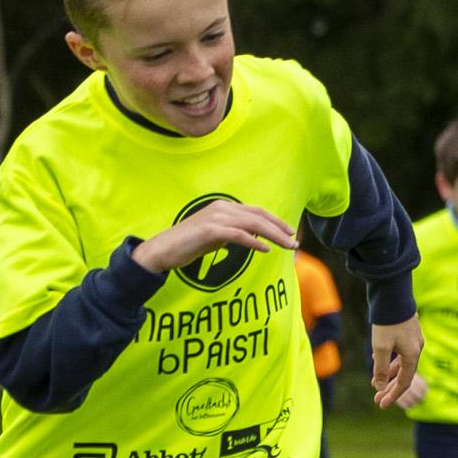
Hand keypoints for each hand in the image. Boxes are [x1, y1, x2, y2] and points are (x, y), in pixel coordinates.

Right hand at [135, 197, 297, 277]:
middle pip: (259, 216)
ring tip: (288, 246)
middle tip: (294, 242)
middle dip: (280, 228)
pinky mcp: (211, 230)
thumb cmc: (189, 244)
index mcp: (224, 207)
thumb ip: (234, 233)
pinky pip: (239, 235)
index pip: (256, 211)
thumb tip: (256, 236)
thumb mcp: (216, 236)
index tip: (290, 232)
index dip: (276, 221)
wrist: (162, 250)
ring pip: (253, 224)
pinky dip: (255, 242)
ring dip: (274, 236)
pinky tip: (266, 249)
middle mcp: (222, 208)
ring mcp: (216, 218)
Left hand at [368, 315, 424, 409]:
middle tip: (377, 397)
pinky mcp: (407, 332)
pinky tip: (377, 360)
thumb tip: (379, 387)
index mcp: (412, 355)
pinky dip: (389, 361)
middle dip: (389, 387)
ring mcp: (413, 340)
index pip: (404, 382)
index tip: (381, 404)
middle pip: (404, 374)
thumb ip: (380, 369)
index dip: (393, 395)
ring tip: (376, 382)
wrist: (393, 294)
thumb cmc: (387, 322)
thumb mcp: (380, 348)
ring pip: (401, 363)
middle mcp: (416, 348)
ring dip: (389, 374)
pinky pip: (400, 353)